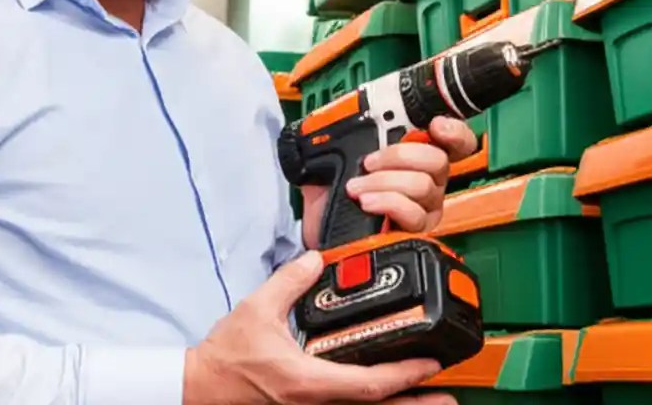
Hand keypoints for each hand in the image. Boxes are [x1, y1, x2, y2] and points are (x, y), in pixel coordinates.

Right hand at [183, 250, 456, 404]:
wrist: (202, 387)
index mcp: (307, 380)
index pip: (367, 383)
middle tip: (449, 394)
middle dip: (417, 403)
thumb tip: (317, 259)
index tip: (430, 363)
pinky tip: (390, 396)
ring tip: (434, 400)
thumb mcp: (256, 309)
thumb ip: (289, 281)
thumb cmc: (226, 357)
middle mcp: (315, 402)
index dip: (404, 375)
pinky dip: (375, 402)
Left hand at [301, 117, 476, 246]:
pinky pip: (414, 214)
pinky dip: (388, 203)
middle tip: (368, 162)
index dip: (454, 132)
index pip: (456, 142)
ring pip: (423, 186)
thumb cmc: (335, 184)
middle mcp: (429, 180)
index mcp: (418, 154)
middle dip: (399, 156)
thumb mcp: (340, 148)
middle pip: (438, 160)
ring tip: (356, 187)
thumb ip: (356, 127)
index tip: (435, 126)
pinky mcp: (415, 232)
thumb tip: (357, 110)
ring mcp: (425, 208)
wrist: (317, 222)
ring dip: (383, 182)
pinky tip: (367, 203)